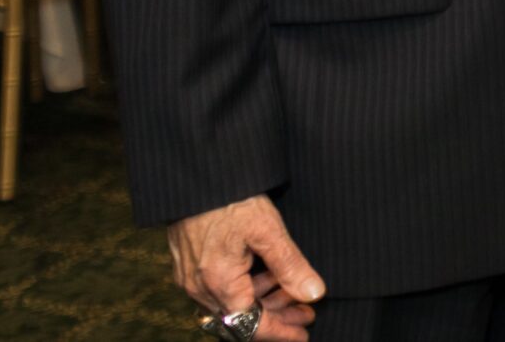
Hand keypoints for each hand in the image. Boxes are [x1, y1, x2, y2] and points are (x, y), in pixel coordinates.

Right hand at [168, 196, 323, 341]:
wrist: (197, 178)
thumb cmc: (230, 199)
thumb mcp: (267, 230)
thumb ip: (290, 265)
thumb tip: (313, 293)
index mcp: (218, 283)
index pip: (250, 324)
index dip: (279, 332)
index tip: (304, 334)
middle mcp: (200, 287)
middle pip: (242, 317)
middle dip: (277, 317)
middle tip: (307, 313)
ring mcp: (192, 277)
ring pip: (233, 302)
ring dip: (264, 300)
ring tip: (294, 292)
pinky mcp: (191, 264)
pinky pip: (222, 288)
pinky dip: (248, 287)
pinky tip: (270, 276)